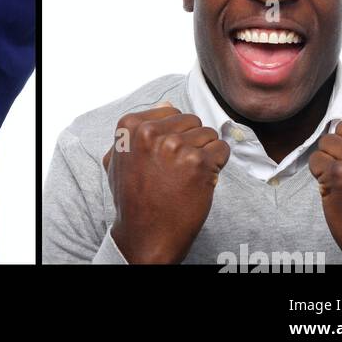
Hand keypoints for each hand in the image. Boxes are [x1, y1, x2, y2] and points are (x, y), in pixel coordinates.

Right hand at [102, 101, 229, 263]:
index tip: (172, 155)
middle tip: (183, 167)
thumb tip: (166, 106)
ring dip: (207, 154)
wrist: (145, 235)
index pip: (171, 113)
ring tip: (192, 175)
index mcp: (130, 126)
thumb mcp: (118, 159)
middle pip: (191, 121)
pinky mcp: (198, 163)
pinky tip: (205, 178)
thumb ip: (135, 131)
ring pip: (209, 134)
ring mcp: (175, 146)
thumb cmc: (132, 200)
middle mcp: (151, 131)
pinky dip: (219, 164)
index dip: (176, 135)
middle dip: (193, 141)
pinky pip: (222, 149)